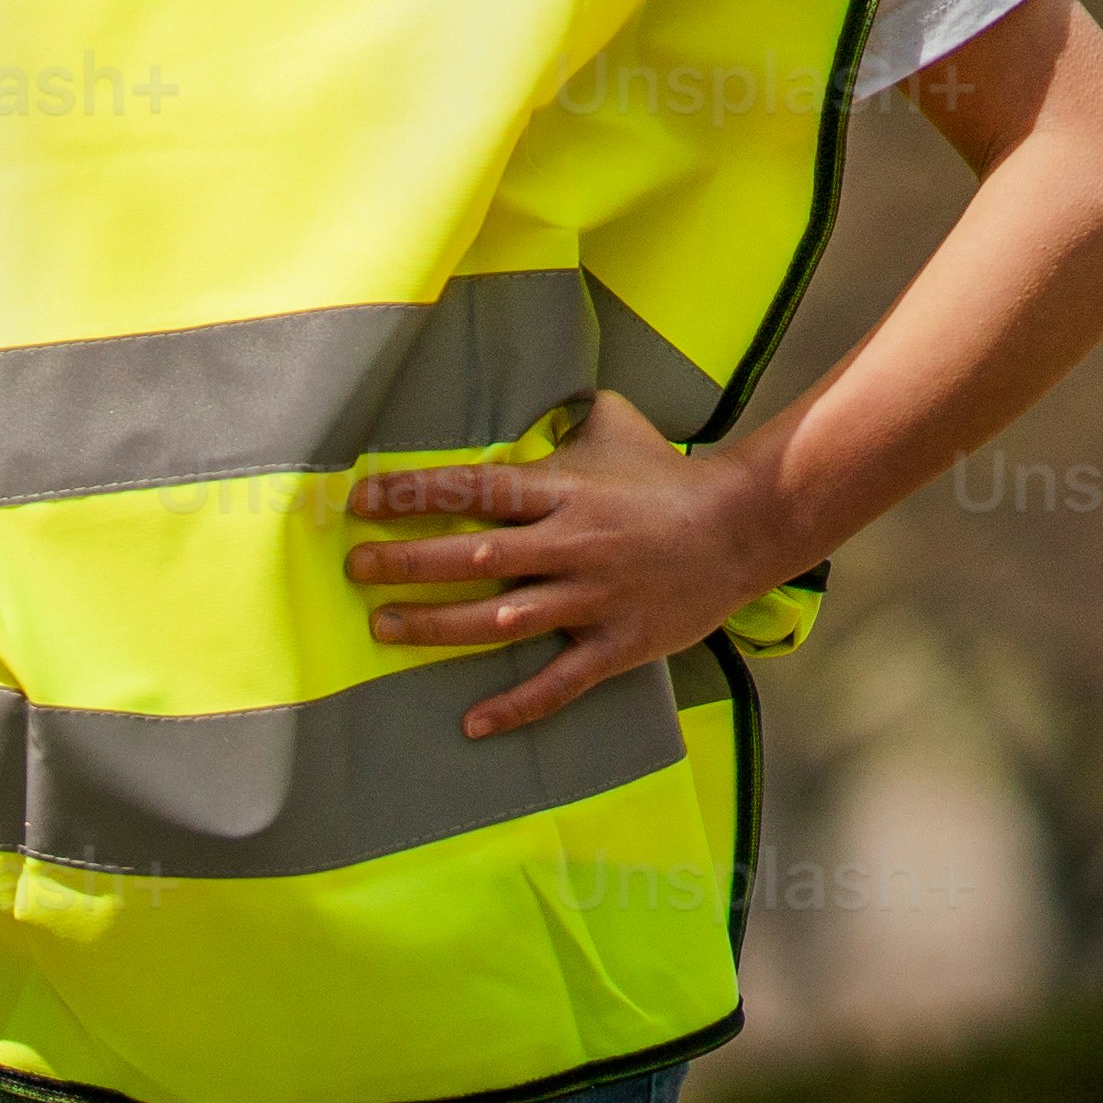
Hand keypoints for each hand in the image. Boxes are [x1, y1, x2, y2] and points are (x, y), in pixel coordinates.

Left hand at [346, 398, 797, 736]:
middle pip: (477, 557)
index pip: (474, 490)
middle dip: (408, 564)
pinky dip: (517, 705)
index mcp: (564, 492)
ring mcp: (596, 599)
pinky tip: (472, 722)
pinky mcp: (620, 644)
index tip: (360, 501)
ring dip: (438, 628)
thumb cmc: (668, 476)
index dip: (413, 495)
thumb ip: (567, 411)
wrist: (746, 527)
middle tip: (356, 569)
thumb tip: (538, 380)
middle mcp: (573, 545)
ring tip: (384, 627)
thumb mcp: (617, 427)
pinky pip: (561, 682)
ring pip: (504, 620)